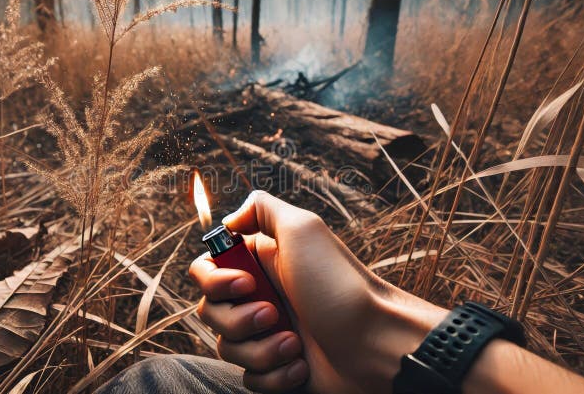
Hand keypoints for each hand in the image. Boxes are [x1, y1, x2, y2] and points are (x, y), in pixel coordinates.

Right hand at [189, 191, 446, 393]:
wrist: (378, 344)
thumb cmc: (340, 286)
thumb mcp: (303, 228)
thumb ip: (261, 208)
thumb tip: (229, 220)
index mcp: (260, 264)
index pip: (205, 271)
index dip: (215, 281)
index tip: (244, 284)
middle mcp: (260, 297)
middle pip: (210, 312)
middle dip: (238, 319)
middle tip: (275, 314)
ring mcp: (268, 336)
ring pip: (227, 348)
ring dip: (261, 350)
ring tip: (297, 345)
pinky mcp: (278, 370)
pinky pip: (250, 379)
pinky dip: (274, 375)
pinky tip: (302, 367)